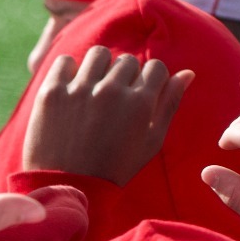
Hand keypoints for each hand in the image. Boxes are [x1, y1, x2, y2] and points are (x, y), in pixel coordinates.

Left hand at [22, 46, 190, 183]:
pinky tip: (71, 87)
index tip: (138, 93)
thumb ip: (169, 104)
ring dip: (99, 67)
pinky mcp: (52, 93)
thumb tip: (187, 73)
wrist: (67, 185)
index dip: (149, 79)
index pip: (156, 67)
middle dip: (124, 76)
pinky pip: (64, 61)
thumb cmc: (114, 167)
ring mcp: (80, 90)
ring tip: (93, 87)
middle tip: (113, 98)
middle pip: (127, 61)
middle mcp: (112, 91)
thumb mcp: (151, 141)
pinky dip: (69, 70)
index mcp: (140, 103)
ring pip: (98, 54)